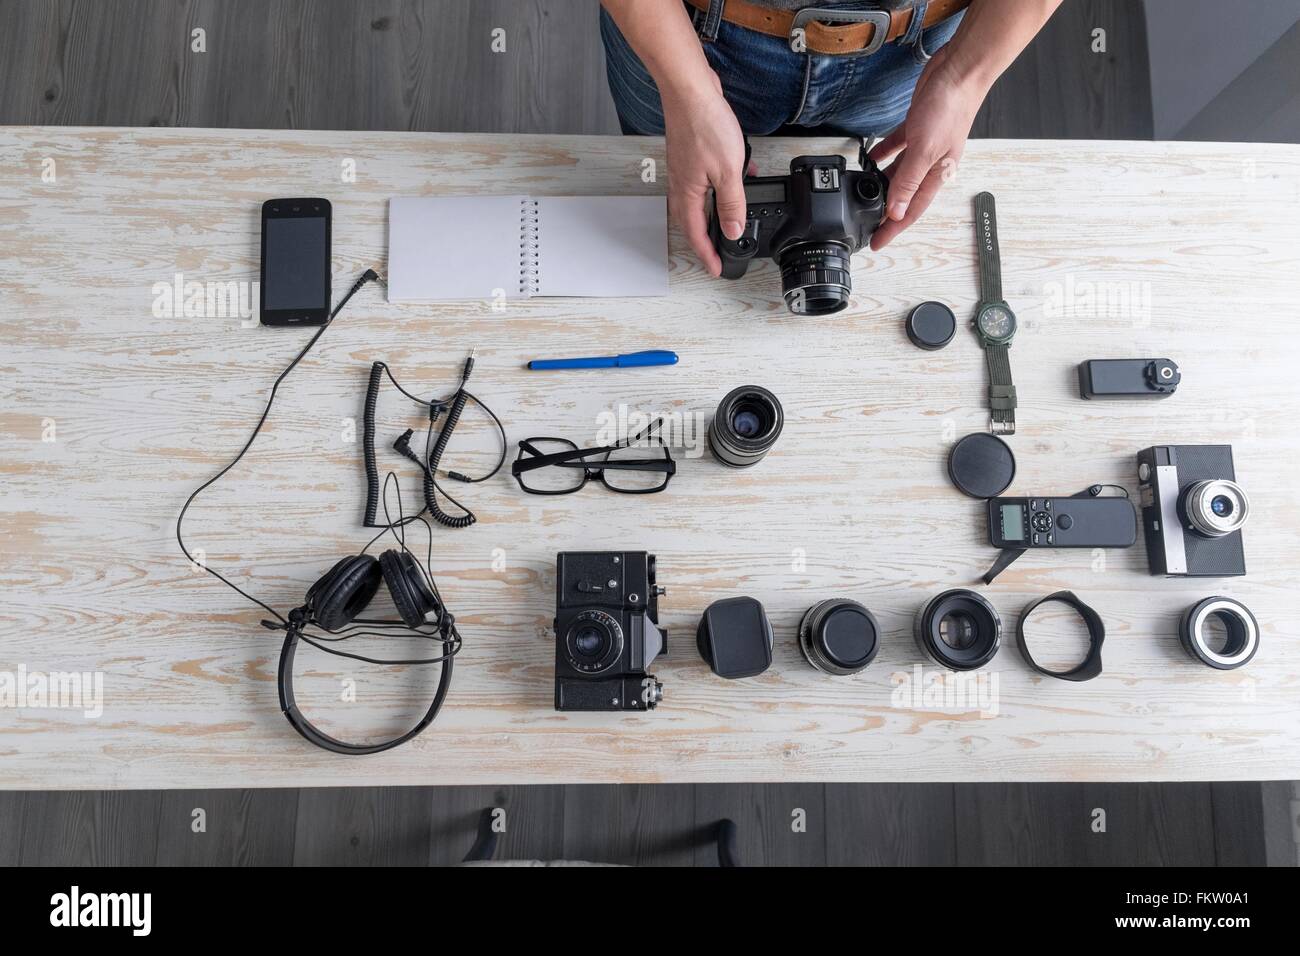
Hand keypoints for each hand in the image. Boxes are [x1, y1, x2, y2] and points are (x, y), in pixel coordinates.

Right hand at [662, 76, 753, 275]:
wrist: (690, 90)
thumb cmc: (704, 124)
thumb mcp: (728, 171)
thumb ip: (732, 204)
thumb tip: (733, 231)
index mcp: (687, 194)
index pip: (696, 235)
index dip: (707, 255)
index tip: (716, 269)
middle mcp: (681, 185)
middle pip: (693, 222)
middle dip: (707, 239)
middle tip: (719, 252)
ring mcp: (685, 170)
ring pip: (699, 201)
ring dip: (714, 213)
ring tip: (732, 221)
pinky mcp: (692, 156)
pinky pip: (706, 181)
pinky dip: (720, 187)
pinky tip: (739, 178)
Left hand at [869, 45, 985, 250]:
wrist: (959, 72)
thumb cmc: (950, 108)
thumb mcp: (924, 150)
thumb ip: (907, 181)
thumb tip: (894, 210)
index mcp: (936, 175)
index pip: (911, 210)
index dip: (893, 229)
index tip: (877, 243)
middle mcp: (930, 164)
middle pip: (904, 196)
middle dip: (887, 212)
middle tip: (867, 224)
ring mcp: (923, 146)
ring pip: (899, 174)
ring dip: (882, 186)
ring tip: (864, 196)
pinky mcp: (916, 128)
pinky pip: (896, 148)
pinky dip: (883, 155)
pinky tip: (871, 159)